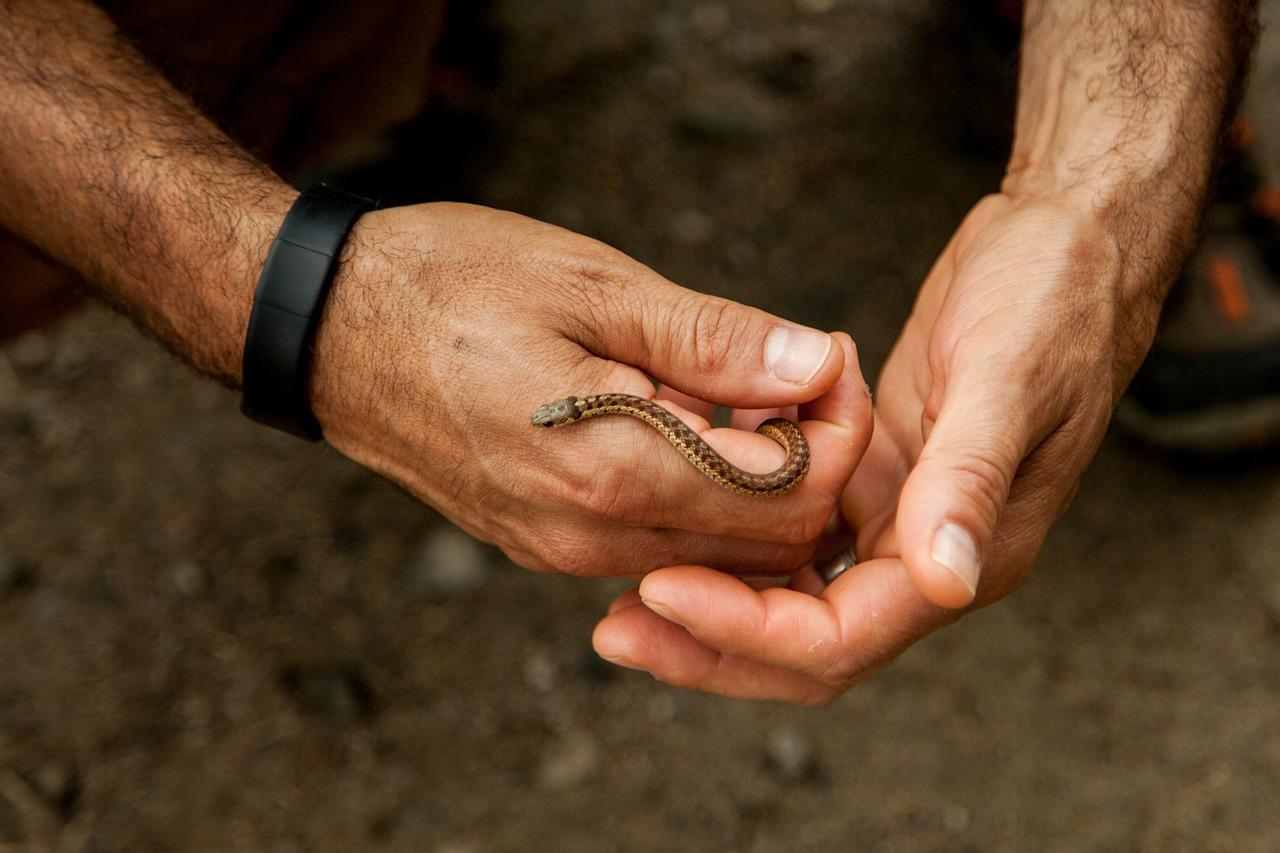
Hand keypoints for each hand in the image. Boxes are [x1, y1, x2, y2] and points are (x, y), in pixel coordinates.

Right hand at [308, 202, 871, 575]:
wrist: (325, 331)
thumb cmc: (450, 285)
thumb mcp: (591, 285)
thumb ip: (713, 338)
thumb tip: (816, 366)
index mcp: (614, 471)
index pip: (788, 498)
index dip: (834, 432)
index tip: (823, 360)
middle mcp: (590, 537)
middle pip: (767, 547)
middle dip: (809, 466)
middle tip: (792, 374)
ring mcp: (561, 552)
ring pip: (717, 558)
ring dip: (755, 486)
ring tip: (735, 390)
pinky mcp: (542, 546)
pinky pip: (659, 551)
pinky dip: (701, 501)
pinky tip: (682, 425)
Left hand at [593, 193, 1147, 700]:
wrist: (1067, 251)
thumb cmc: (1051, 304)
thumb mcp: (1008, 379)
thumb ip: (970, 481)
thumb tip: (942, 581)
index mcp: (963, 553)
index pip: (840, 635)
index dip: (746, 627)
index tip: (662, 590)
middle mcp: (925, 557)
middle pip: (803, 643)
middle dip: (710, 645)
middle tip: (616, 630)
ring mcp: (894, 522)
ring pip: (789, 600)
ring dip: (712, 606)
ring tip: (623, 598)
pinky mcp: (870, 481)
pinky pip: (788, 538)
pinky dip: (731, 543)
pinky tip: (672, 520)